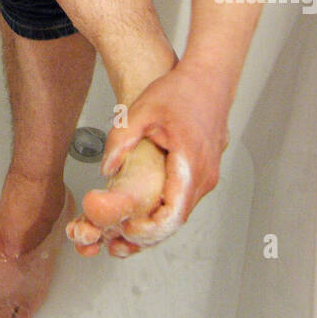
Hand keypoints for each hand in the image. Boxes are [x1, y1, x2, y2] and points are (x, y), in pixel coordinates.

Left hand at [86, 60, 230, 254]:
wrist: (209, 78)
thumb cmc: (181, 91)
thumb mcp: (142, 110)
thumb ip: (122, 139)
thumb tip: (107, 168)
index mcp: (190, 164)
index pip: (172, 215)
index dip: (148, 229)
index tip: (125, 229)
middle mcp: (204, 176)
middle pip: (176, 221)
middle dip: (147, 234)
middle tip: (117, 238)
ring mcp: (207, 177)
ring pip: (180, 213)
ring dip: (155, 224)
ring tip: (124, 229)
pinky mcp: (204, 173)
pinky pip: (184, 200)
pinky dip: (164, 211)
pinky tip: (143, 211)